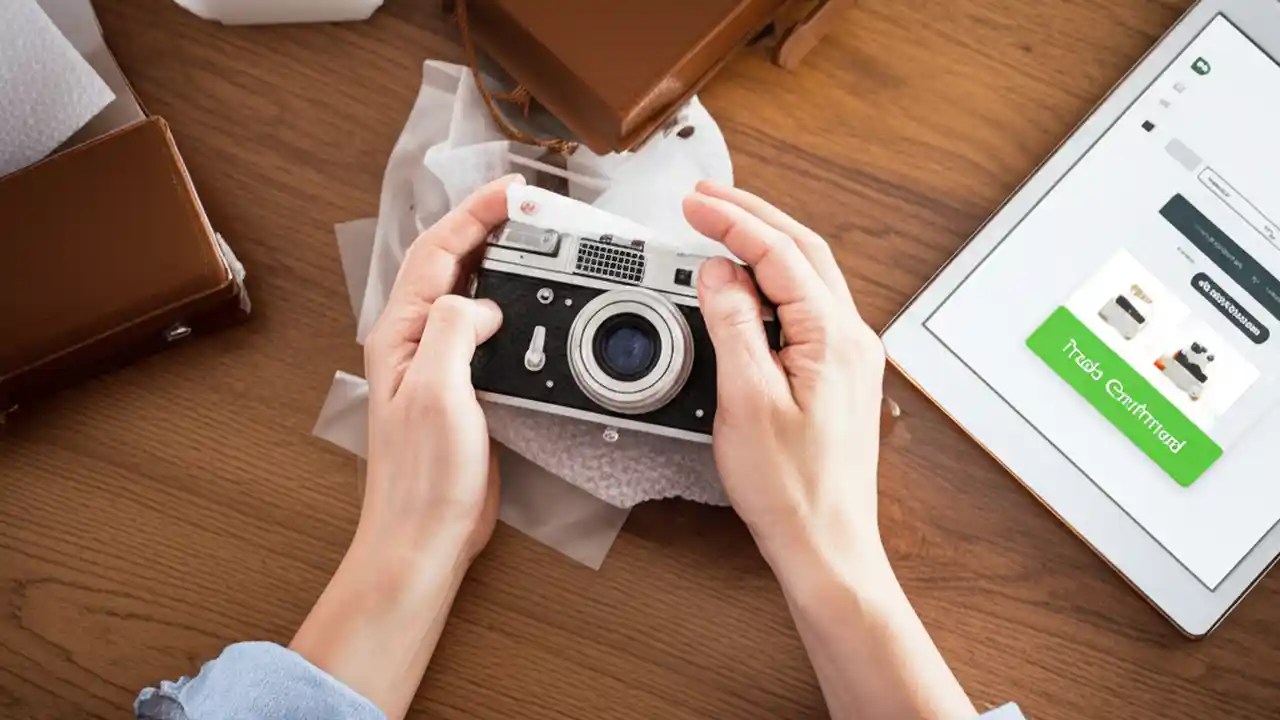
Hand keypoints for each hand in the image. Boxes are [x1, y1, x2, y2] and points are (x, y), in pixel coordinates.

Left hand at [359, 175, 520, 565]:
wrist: (425, 535)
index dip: (475, 212)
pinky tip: (528, 300)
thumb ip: (453, 329)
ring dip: (498, 256)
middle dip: (487, 223)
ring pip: (467, 289)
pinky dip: (508, 300)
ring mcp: (436, 362)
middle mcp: (412, 339)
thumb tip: (482, 303)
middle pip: (449, 261)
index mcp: (399, 332)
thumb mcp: (436, 390)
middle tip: (530, 204)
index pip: (437, 250)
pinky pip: (482, 326)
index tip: (514, 191)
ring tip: (532, 235)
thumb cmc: (421, 476)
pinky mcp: (460, 385)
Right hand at [687, 182, 975, 719]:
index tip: (694, 202)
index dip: (733, 220)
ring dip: (764, 245)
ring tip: (721, 228)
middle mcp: (852, 339)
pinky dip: (772, 282)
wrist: (826, 546)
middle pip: (803, 251)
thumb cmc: (792, 489)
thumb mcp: (746, 401)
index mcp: (834, 336)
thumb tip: (720, 274)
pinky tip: (748, 287)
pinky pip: (806, 307)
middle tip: (705, 198)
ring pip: (807, 276)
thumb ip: (733, 326)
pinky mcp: (838, 376)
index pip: (780, 253)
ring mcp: (849, 357)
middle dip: (752, 216)